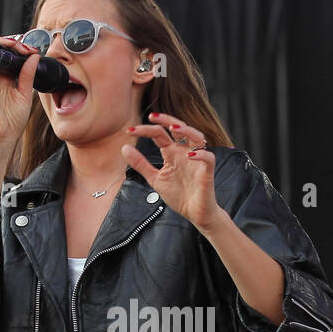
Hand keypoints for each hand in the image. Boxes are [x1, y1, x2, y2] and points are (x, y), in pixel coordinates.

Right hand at [0, 34, 40, 146]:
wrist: (3, 135)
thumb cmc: (13, 121)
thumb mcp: (25, 94)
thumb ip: (28, 75)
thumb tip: (33, 57)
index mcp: (9, 78)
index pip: (12, 56)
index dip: (21, 49)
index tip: (33, 51)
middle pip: (0, 51)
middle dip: (12, 43)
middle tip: (25, 48)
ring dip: (0, 43)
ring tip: (14, 45)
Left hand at [121, 112, 223, 232]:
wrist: (195, 214)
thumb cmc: (178, 195)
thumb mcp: (154, 179)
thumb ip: (141, 164)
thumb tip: (124, 147)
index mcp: (171, 153)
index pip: (159, 134)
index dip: (145, 130)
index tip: (129, 131)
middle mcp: (184, 152)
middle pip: (179, 128)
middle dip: (167, 119)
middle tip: (152, 117)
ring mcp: (197, 160)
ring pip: (197, 137)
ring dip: (187, 130)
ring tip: (173, 128)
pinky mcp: (206, 172)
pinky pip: (208, 158)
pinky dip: (200, 155)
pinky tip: (189, 155)